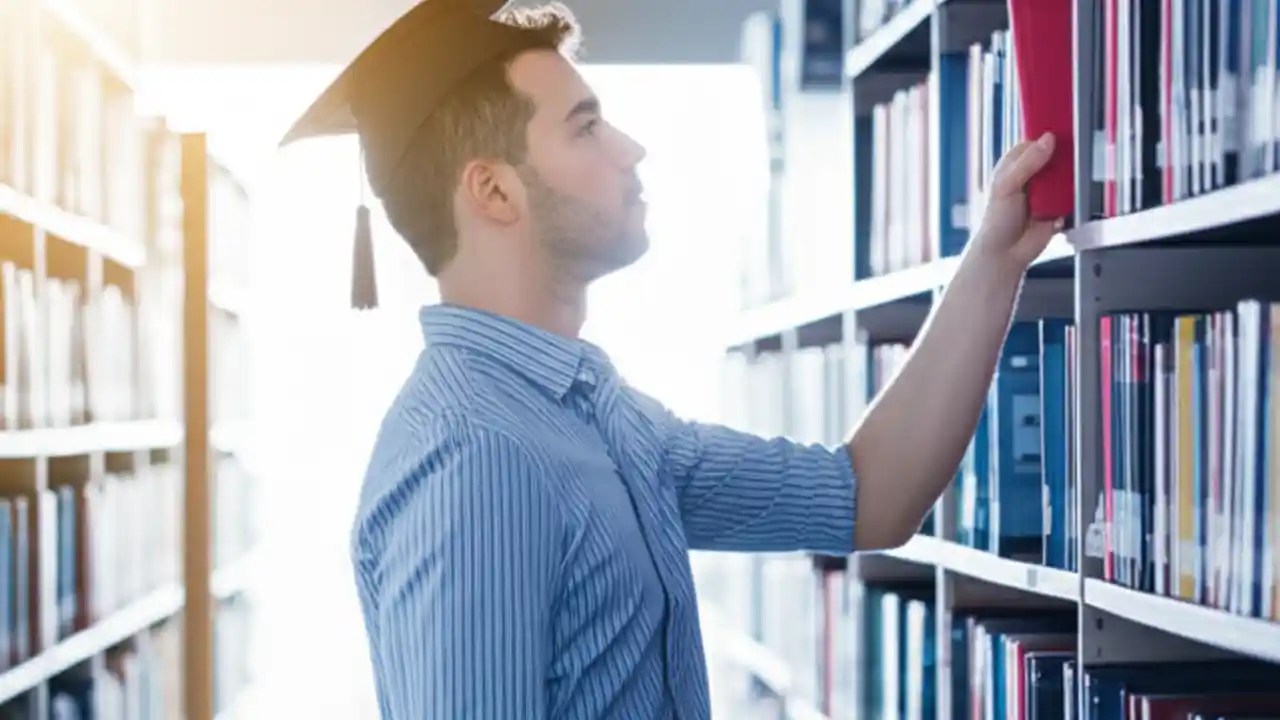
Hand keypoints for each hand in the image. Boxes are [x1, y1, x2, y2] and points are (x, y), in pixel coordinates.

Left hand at [970, 131, 1065, 273]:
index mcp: (1014, 167)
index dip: (1046, 137)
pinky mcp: (1057, 209)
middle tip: (1075, 150)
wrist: (1005, 253)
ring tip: (1074, 175)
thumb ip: (1028, 162)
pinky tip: (1070, 199)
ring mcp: (1045, 193)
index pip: (1034, 143)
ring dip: (1069, 178)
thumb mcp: (1006, 185)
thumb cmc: (996, 220)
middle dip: (1063, 157)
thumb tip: (1048, 140)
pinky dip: (1072, 199)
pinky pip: (1071, 198)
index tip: (1062, 127)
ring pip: (1065, 177)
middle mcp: (1030, 177)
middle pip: (1054, 158)